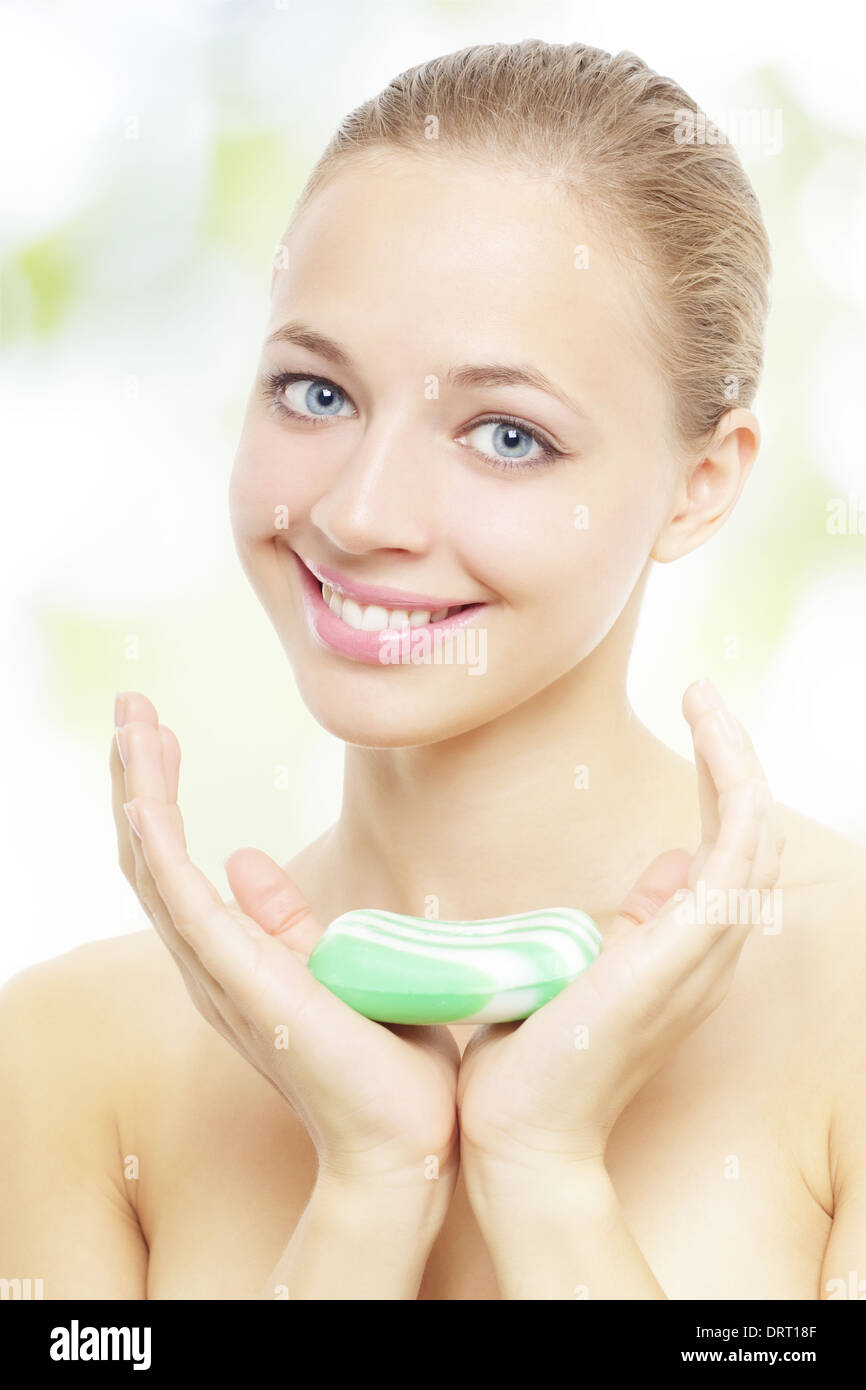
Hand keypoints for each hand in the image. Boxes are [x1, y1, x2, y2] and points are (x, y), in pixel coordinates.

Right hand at [110, 692, 459, 1203]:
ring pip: (156, 867)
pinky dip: (157, 846)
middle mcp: (210, 964)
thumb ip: (285, 919)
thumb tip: (245, 862)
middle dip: (138, 776)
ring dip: (140, 791)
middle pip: (151, 855)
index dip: (157, 793)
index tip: (156, 730)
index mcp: (231, 956)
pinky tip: (141, 797)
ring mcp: (219, 974)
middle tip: (130, 708)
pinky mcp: (242, 980)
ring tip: (131, 724)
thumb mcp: (332, 962)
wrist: (412, 1133)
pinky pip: (181, 902)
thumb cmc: (383, 1058)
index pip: (173, 862)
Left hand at [456, 677, 784, 1176]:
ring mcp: (704, 947)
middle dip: (734, 757)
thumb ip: (631, 924)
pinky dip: (733, 777)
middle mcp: (710, 948)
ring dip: (737, 754)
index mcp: (686, 952)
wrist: (516, 1129)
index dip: (719, 783)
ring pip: (753, 827)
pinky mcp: (686, 941)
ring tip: (705, 696)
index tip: (690, 720)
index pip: (727, 851)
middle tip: (702, 694)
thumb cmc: (533, 1056)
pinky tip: (713, 729)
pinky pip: (737, 840)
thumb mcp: (587, 968)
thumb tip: (663, 872)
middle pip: (750, 832)